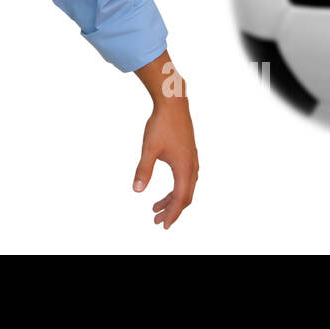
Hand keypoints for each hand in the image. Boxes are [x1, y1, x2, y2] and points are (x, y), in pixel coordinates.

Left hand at [133, 96, 198, 228]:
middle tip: (156, 220)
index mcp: (184, 168)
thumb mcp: (149, 149)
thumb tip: (136, 190)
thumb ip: (143, 170)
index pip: (181, 198)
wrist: (173, 103)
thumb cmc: (161, 125)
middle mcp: (191, 166)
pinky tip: (167, 189)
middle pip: (185, 196)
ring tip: (155, 207)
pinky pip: (186, 178)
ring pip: (186, 187)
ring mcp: (192, 160)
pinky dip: (177, 188)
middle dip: (171, 210)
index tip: (162, 224)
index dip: (172, 214)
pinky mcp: (189, 154)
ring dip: (173, 200)